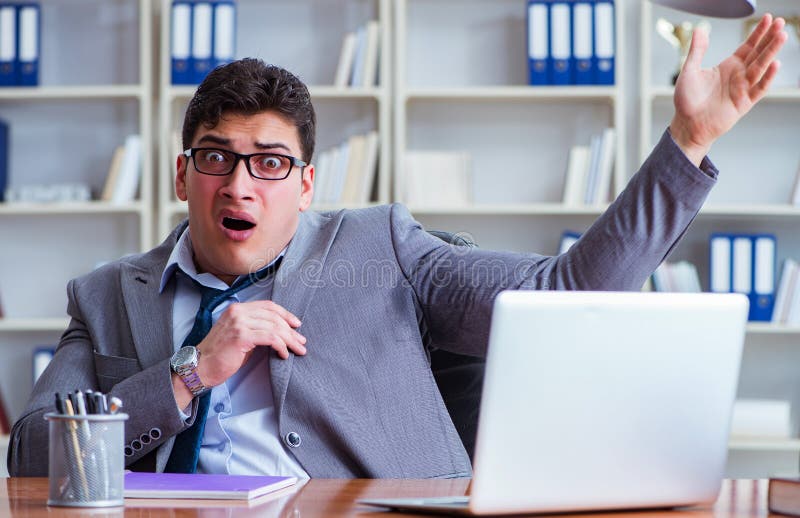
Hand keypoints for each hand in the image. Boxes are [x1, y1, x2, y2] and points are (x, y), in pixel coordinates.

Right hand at [196, 300, 306, 386]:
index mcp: (237, 309)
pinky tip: (283, 354)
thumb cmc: (221, 355)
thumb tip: (279, 331)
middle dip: (291, 330)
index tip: (296, 324)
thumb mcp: (240, 335)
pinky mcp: (241, 336)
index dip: (285, 314)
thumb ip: (256, 328)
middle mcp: (238, 312)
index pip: (268, 306)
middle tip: (301, 341)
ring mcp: (239, 323)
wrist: (200, 367)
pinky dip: (281, 346)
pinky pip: (270, 338)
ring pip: (274, 327)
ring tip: (298, 349)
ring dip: (290, 340)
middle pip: (274, 316)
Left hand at [669, 14, 786, 165]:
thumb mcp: (689, 71)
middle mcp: (739, 76)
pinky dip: (767, 77)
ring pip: (761, 67)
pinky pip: (759, 88)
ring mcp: (743, 89)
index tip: (768, 18)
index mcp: (728, 67)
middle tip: (780, 23)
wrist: (687, 125)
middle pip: (758, 53)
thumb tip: (699, 30)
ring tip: (781, 36)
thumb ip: (696, 51)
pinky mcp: (744, 103)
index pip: (748, 46)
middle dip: (769, 38)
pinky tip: (774, 64)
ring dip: (771, 52)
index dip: (758, 33)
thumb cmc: (687, 101)